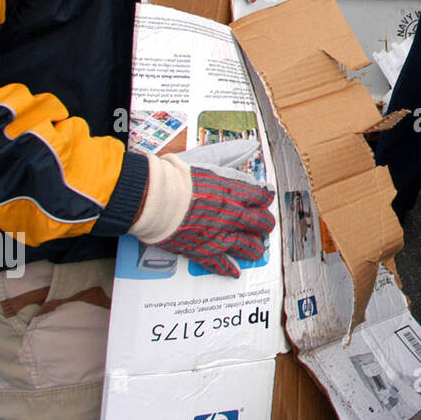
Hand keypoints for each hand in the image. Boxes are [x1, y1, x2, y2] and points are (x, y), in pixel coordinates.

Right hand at [154, 166, 275, 276]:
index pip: (261, 197)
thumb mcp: (208, 160)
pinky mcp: (201, 251)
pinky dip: (228, 268)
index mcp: (233, 193)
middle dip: (264, 224)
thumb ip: (230, 156)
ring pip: (246, 246)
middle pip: (260, 223)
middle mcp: (231, 216)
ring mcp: (218, 236)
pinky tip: (235, 271)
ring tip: (257, 250)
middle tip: (265, 224)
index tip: (266, 197)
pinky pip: (220, 264)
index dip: (265, 197)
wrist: (154, 199)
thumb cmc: (176, 178)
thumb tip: (248, 147)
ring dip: (254, 248)